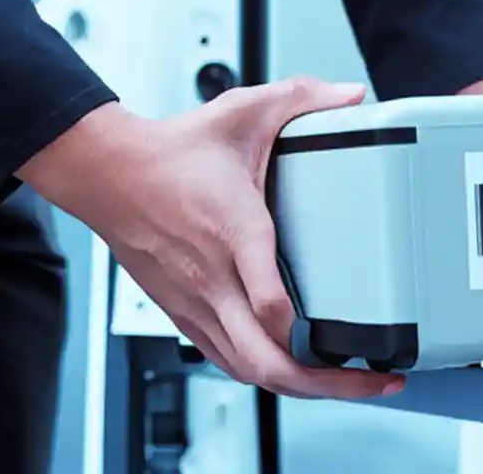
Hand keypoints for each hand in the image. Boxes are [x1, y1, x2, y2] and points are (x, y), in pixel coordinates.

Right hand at [19, 78, 403, 399]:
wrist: (107, 173)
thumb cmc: (171, 153)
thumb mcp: (242, 112)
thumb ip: (301, 98)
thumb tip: (349, 94)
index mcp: (233, 233)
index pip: (269, 306)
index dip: (307, 334)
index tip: (354, 342)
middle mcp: (213, 280)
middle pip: (265, 360)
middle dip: (325, 384)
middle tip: (375, 384)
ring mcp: (196, 303)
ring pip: (247, 370)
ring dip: (300, 387)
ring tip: (346, 386)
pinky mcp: (183, 312)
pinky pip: (227, 360)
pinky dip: (265, 375)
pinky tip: (294, 374)